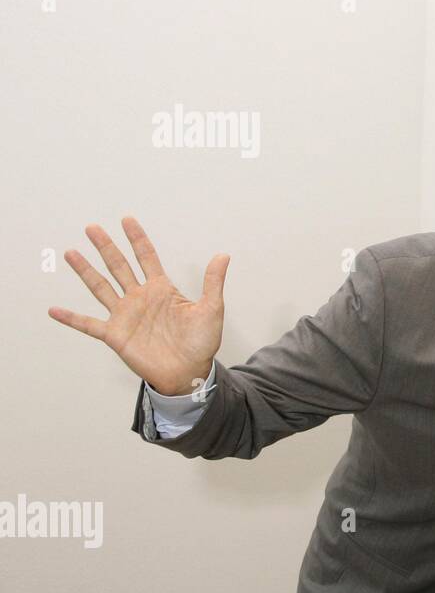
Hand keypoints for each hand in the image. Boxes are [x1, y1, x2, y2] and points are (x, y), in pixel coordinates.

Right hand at [48, 217, 228, 395]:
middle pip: (119, 266)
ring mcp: (125, 315)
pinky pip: (88, 325)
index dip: (137, 239)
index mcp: (162, 289)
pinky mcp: (115, 335)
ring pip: (101, 287)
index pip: (146, 257)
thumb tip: (223, 255)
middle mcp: (140, 298)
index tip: (127, 219)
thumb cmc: (201, 343)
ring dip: (86, 271)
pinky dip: (71, 319)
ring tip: (71, 252)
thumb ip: (213, 282)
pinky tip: (54, 310)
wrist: (189, 372)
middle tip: (92, 227)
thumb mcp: (211, 309)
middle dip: (106, 246)